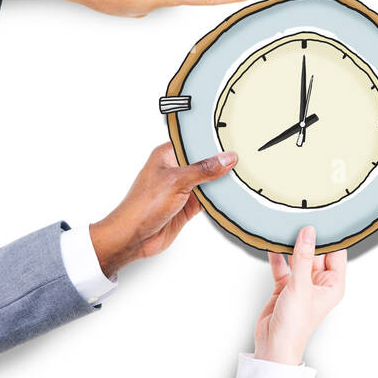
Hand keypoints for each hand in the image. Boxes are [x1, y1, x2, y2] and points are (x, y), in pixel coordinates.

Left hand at [88, 143, 237, 276]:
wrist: (133, 238)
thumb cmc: (142, 206)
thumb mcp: (176, 181)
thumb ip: (204, 170)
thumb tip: (227, 158)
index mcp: (167, 155)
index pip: (195, 143)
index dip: (213, 141)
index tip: (233, 140)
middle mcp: (175, 170)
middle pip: (204, 162)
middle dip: (221, 162)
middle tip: (244, 157)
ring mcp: (182, 188)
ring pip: (209, 180)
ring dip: (221, 181)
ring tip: (243, 173)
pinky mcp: (188, 204)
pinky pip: (209, 198)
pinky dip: (220, 197)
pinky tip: (233, 193)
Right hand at [254, 226, 346, 365]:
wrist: (273, 347)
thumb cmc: (295, 327)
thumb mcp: (300, 287)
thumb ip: (303, 258)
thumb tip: (308, 234)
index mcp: (333, 284)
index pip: (336, 253)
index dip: (331, 237)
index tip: (324, 219)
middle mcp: (319, 283)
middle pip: (317, 253)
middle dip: (309, 239)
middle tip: (301, 219)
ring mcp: (302, 284)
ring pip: (299, 258)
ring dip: (292, 247)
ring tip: (286, 227)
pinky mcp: (286, 287)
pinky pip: (283, 266)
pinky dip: (278, 257)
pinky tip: (273, 245)